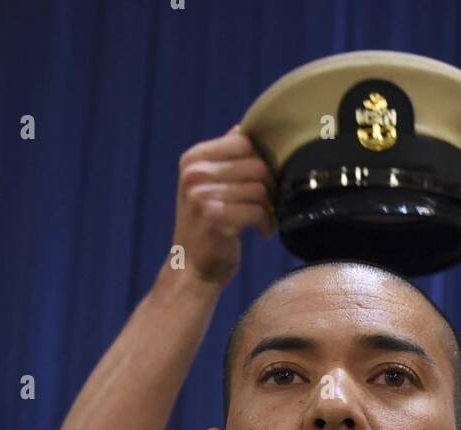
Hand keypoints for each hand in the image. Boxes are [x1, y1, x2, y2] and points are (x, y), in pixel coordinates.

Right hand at [172, 125, 276, 287]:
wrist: (191, 269)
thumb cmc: (207, 227)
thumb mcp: (206, 186)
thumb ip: (223, 158)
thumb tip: (243, 128)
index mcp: (193, 159)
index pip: (243, 142)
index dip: (261, 160)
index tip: (262, 181)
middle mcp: (195, 174)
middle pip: (256, 164)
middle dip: (269, 186)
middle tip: (267, 204)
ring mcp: (203, 196)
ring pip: (260, 189)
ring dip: (269, 208)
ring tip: (263, 220)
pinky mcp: (215, 218)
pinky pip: (258, 211)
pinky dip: (266, 224)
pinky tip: (262, 232)